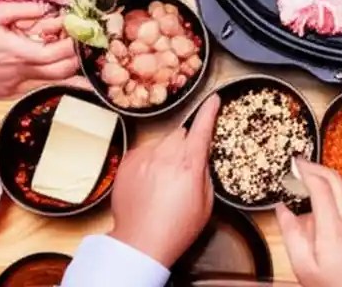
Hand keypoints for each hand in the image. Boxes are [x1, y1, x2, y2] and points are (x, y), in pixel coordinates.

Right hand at [0, 2, 80, 98]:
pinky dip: (55, 77)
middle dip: (78, 54)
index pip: (59, 51)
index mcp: (20, 52)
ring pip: (57, 82)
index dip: (72, 40)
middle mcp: (24, 72)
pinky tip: (62, 69)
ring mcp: (21, 86)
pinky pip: (42, 86)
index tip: (75, 28)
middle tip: (80, 41)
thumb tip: (44, 9)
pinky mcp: (15, 94)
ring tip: (76, 54)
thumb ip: (22, 10)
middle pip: (65, 69)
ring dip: (71, 68)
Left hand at [109, 95, 219, 266]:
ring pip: (161, 142)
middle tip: (184, 168)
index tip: (214, 100)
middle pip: (179, 134)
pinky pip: (143, 150)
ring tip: (163, 179)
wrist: (140, 242)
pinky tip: (149, 181)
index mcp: (189, 164)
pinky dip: (149, 160)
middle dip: (185, 144)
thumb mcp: (205, 203)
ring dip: (165, 152)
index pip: (202, 129)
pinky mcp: (127, 162)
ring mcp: (143, 157)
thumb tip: (201, 156)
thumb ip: (204, 173)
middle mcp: (165, 155)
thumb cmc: (177, 228)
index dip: (209, 112)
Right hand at [275, 161, 341, 286]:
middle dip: (316, 167)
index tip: (294, 165)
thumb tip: (282, 210)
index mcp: (333, 228)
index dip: (305, 170)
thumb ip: (291, 234)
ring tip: (312, 175)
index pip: (320, 186)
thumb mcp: (304, 266)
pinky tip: (328, 195)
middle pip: (336, 178)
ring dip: (329, 175)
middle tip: (300, 165)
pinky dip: (339, 187)